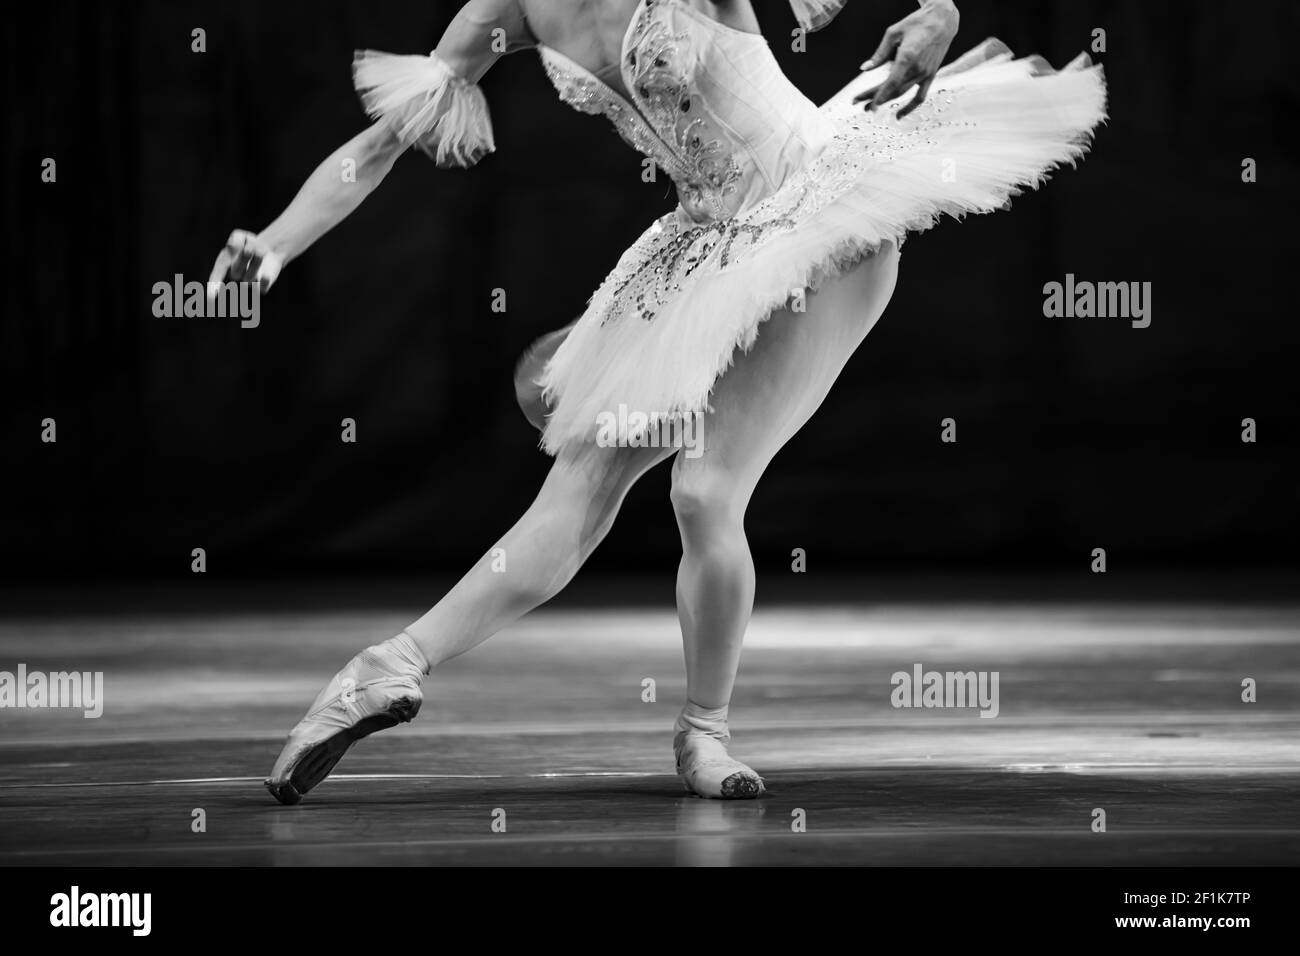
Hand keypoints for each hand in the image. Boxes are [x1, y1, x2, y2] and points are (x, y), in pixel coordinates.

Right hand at [207, 229, 282, 297]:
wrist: (269, 251)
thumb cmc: (249, 244)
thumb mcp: (242, 236)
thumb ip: (236, 238)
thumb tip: (232, 246)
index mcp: (224, 264)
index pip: (217, 274)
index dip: (214, 284)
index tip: (211, 296)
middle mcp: (235, 276)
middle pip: (236, 272)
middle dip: (243, 259)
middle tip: (249, 249)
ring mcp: (248, 283)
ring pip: (250, 277)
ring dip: (256, 262)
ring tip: (261, 251)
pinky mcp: (262, 287)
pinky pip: (261, 289)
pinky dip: (263, 283)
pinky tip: (265, 276)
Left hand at [855, 0, 959, 118]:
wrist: (942, 21)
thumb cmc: (917, 23)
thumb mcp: (893, 33)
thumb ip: (879, 53)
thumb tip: (864, 69)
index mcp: (908, 57)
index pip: (891, 83)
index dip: (878, 95)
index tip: (864, 103)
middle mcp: (917, 68)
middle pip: (892, 90)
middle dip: (873, 98)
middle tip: (857, 103)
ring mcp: (925, 74)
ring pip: (902, 93)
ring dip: (885, 102)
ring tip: (868, 107)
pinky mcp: (930, 76)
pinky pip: (920, 97)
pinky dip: (909, 108)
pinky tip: (898, 116)